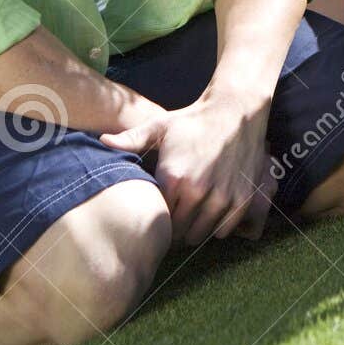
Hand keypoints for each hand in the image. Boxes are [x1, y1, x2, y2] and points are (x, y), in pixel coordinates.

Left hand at [100, 87, 274, 245]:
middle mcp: (197, 190)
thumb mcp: (160, 127)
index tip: (159, 216)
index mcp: (173, 177)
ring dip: (194, 230)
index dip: (156, 221)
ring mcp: (222, 196)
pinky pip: (223, 230)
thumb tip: (102, 140)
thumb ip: (130, 139)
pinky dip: (217, 226)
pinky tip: (212, 212)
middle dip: (174, 230)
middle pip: (178, 232)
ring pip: (200, 235)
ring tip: (192, 217)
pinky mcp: (242, 199)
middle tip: (175, 219)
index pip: (157, 219)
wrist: (235, 110)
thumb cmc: (194, 120)